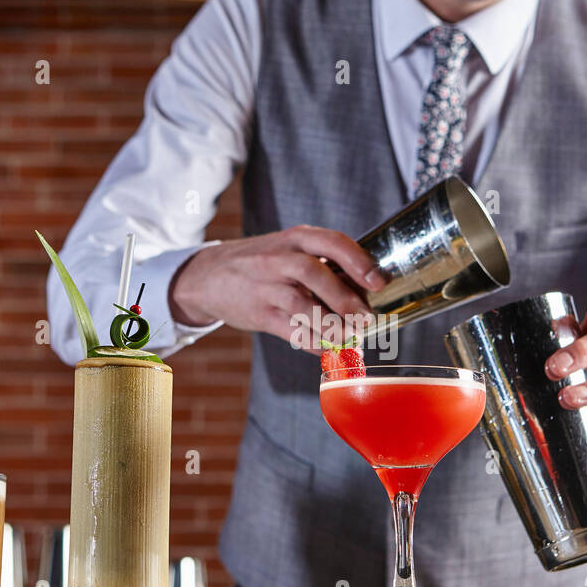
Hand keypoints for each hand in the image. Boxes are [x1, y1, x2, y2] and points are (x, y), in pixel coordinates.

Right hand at [168, 226, 385, 348]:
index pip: (331, 242)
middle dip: (346, 299)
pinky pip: (290, 330)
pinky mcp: (258, 313)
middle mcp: (279, 259)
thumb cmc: (261, 263)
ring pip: (302, 305)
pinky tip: (328, 347)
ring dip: (332, 325)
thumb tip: (365, 290)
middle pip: (316, 274)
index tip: (379, 281)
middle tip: (367, 318)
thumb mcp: (287, 248)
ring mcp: (266, 286)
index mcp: (295, 238)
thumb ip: (321, 263)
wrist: (208, 275)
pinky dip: (313, 342)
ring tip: (351, 337)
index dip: (358, 261)